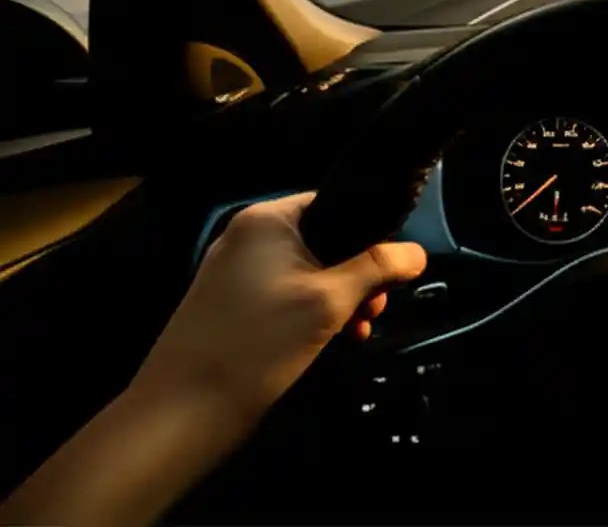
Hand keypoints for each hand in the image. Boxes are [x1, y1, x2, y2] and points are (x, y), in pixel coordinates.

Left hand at [133, 192, 426, 421]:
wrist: (185, 407)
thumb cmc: (260, 343)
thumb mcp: (329, 302)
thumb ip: (377, 269)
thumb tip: (418, 251)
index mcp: (267, 220)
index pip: (336, 205)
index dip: (372, 235)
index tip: (392, 273)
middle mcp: (249, 236)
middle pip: (327, 240)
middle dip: (360, 275)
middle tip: (376, 310)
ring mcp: (237, 270)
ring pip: (310, 271)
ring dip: (342, 298)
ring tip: (358, 331)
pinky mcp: (233, 304)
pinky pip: (288, 293)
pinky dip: (314, 311)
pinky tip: (333, 338)